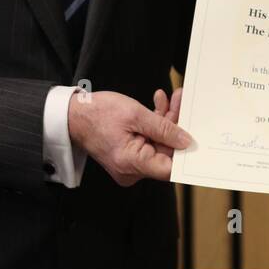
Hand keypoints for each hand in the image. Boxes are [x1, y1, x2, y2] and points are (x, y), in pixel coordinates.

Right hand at [68, 88, 190, 186]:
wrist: (72, 114)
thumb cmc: (97, 114)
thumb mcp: (135, 115)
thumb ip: (163, 128)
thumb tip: (186, 141)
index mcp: (131, 164)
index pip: (168, 169)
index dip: (185, 153)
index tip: (196, 135)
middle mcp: (131, 170)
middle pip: (165, 152)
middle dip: (175, 125)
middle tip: (181, 101)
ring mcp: (130, 164)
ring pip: (159, 144)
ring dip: (166, 120)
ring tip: (171, 97)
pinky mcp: (129, 155)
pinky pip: (148, 142)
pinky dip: (154, 124)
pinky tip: (157, 104)